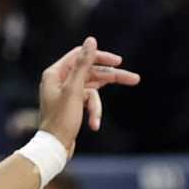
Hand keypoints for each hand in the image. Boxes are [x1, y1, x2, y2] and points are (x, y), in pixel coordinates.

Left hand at [36, 36, 140, 152]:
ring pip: (92, 90)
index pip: (81, 56)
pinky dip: (93, 113)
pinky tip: (93, 125)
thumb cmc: (61, 120)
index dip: (101, 57)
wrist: (54, 148)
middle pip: (91, 73)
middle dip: (111, 79)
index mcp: (56, 73)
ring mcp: (67, 93)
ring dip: (97, 107)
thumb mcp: (75, 90)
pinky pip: (89, 103)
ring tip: (95, 122)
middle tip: (134, 79)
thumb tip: (91, 40)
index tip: (119, 61)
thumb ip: (83, 64)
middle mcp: (60, 80)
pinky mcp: (73, 105)